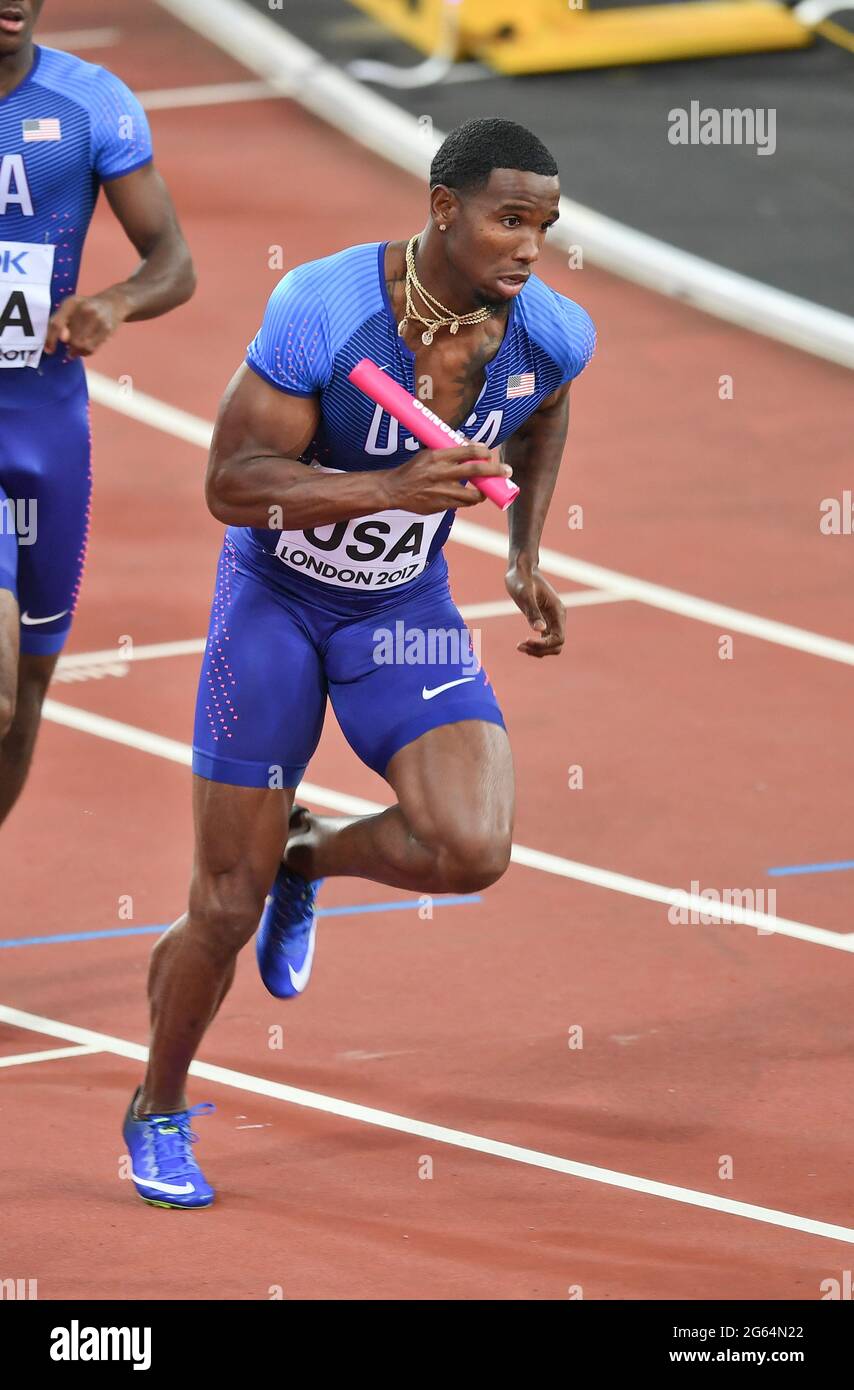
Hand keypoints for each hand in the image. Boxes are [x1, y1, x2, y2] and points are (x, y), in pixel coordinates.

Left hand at [44, 291, 127, 358]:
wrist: (113, 303)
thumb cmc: (85, 307)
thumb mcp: (71, 308)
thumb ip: (61, 321)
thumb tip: (62, 340)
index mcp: (71, 303)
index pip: (57, 324)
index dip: (51, 339)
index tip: (49, 351)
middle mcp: (84, 309)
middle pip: (72, 339)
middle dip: (69, 346)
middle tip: (70, 347)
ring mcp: (98, 319)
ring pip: (82, 345)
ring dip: (77, 352)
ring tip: (76, 350)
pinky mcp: (107, 329)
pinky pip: (92, 348)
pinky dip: (86, 352)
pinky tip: (85, 349)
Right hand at [381, 445, 511, 514]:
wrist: (394, 489)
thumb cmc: (414, 469)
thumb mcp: (428, 453)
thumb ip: (449, 450)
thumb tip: (473, 446)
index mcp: (438, 456)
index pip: (468, 450)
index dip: (483, 452)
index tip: (489, 454)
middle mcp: (441, 472)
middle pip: (476, 470)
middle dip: (495, 471)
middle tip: (507, 471)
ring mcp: (442, 490)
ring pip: (473, 493)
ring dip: (485, 491)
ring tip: (488, 489)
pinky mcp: (441, 504)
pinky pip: (463, 504)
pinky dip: (471, 500)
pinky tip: (473, 496)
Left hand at [506, 562, 565, 656]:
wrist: (520, 570)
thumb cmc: (521, 579)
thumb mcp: (525, 594)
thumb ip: (533, 611)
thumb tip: (540, 629)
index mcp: (557, 611)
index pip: (558, 638)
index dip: (543, 644)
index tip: (525, 639)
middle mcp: (557, 617)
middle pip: (557, 645)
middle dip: (541, 650)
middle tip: (520, 645)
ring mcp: (551, 620)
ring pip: (551, 645)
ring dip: (537, 650)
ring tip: (519, 646)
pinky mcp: (543, 620)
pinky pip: (545, 640)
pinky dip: (535, 646)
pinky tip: (522, 644)